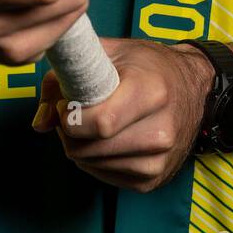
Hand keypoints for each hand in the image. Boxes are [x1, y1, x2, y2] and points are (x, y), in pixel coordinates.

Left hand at [31, 37, 214, 191]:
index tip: (65, 104)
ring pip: (92, 165)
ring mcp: (159, 160)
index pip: (100, 123)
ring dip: (80, 146)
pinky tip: (105, 138)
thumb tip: (40, 123)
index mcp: (152, 92)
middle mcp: (161, 131)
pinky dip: (94, 159)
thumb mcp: (107, 53)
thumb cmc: (146, 65)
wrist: (191, 87)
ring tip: (91, 122)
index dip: (70, 117)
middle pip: (90, 148)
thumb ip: (64, 79)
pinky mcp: (153, 179)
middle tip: (73, 112)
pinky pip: (103, 176)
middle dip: (69, 132)